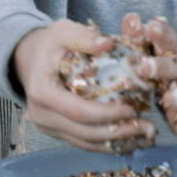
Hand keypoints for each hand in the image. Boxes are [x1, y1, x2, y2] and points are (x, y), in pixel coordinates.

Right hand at [13, 19, 154, 153]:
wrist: (30, 60)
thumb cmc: (50, 45)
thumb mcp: (62, 32)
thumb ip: (83, 37)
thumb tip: (107, 43)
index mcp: (42, 91)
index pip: (78, 111)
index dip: (107, 114)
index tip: (132, 109)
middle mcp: (41, 115)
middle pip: (83, 132)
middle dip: (118, 132)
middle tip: (146, 126)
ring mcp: (47, 127)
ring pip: (85, 143)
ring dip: (117, 143)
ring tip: (145, 136)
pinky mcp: (56, 132)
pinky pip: (83, 143)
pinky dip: (107, 145)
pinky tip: (130, 141)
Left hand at [127, 14, 176, 138]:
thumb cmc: (166, 65)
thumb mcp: (155, 48)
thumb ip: (140, 36)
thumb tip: (129, 18)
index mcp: (170, 52)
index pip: (167, 39)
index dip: (160, 33)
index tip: (150, 27)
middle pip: (172, 67)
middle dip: (160, 67)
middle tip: (144, 66)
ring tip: (168, 99)